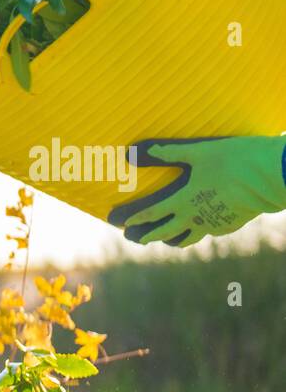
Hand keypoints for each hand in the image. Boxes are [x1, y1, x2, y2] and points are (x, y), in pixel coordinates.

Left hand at [108, 136, 285, 246]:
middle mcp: (195, 218)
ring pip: (186, 238)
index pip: (151, 213)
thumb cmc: (234, 160)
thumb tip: (135, 152)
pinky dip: (199, 231)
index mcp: (183, 201)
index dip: (134, 218)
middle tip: (135, 238)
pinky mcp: (230, 225)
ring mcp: (213, 224)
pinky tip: (200, 227)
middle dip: (147, 236)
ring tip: (165, 239)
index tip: (121, 222)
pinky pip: (208, 232)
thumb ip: (167, 152)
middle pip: (164, 232)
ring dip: (172, 239)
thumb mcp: (199, 152)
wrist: (272, 176)